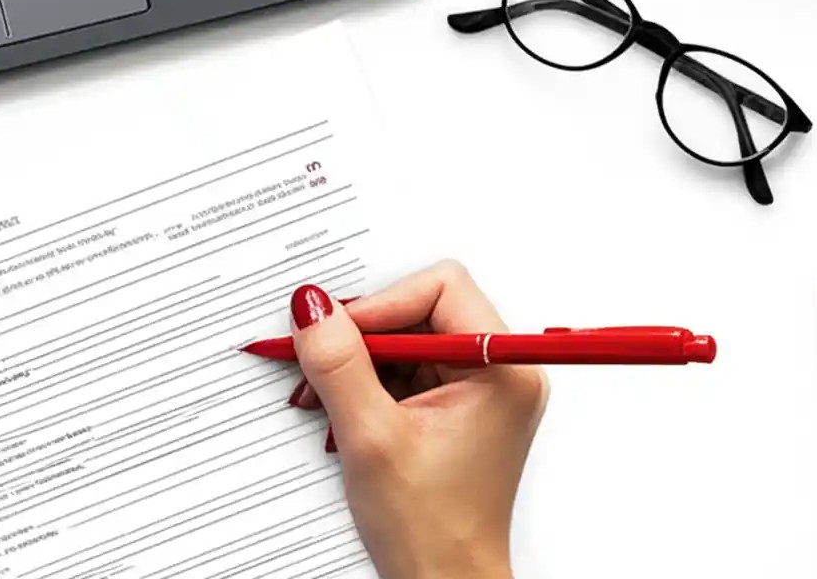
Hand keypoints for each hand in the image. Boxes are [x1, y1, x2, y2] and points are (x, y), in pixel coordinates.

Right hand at [286, 261, 548, 578]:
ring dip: (360, 364)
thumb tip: (313, 307)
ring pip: (408, 338)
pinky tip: (343, 412)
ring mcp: (479, 389)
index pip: (440, 288)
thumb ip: (339, 365)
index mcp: (503, 369)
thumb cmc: (430, 529)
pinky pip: (407, 368)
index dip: (380, 304)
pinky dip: (369, 384)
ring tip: (326, 399)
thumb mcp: (371, 439)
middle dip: (363, 337)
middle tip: (319, 361)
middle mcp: (500, 371)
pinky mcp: (457, 406)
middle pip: (422, 309)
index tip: (332, 330)